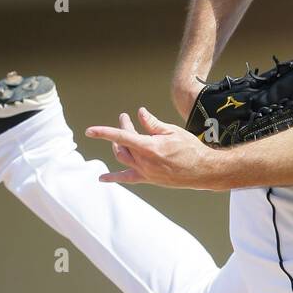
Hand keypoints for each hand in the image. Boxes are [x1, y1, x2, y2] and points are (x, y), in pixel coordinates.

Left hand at [86, 107, 220, 188]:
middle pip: (123, 145)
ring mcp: (145, 172)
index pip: (121, 137)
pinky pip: (127, 178)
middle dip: (121, 129)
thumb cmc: (190, 149)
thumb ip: (152, 123)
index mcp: (149, 147)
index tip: (90, 130)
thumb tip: (139, 113)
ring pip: (123, 158)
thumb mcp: (172, 131)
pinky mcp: (148, 179)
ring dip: (118, 147)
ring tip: (119, 138)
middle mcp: (144, 162)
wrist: (202, 170)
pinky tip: (102, 178)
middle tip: (125, 118)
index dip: (104, 133)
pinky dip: (114, 177)